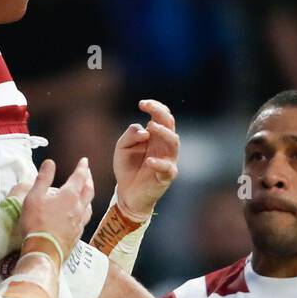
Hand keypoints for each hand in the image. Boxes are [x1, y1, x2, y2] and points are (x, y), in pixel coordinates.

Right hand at [17, 157, 92, 258]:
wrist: (44, 250)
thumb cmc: (36, 223)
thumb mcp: (34, 197)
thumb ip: (43, 178)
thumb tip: (50, 162)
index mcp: (69, 196)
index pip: (79, 177)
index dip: (82, 167)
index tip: (84, 161)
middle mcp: (78, 207)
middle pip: (89, 190)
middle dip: (89, 179)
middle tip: (88, 173)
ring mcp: (79, 222)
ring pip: (89, 205)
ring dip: (89, 196)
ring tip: (87, 193)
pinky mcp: (77, 235)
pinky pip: (85, 219)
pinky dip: (85, 211)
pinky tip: (81, 214)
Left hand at [113, 100, 178, 219]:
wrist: (127, 194)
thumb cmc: (127, 168)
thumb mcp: (122, 148)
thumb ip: (130, 135)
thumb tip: (144, 130)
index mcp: (155, 136)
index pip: (162, 116)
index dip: (155, 107)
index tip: (142, 104)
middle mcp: (164, 145)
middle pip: (170, 125)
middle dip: (161, 114)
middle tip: (149, 109)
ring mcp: (167, 160)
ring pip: (174, 143)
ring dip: (164, 133)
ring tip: (151, 127)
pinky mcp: (165, 176)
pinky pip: (168, 168)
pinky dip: (159, 163)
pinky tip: (149, 160)